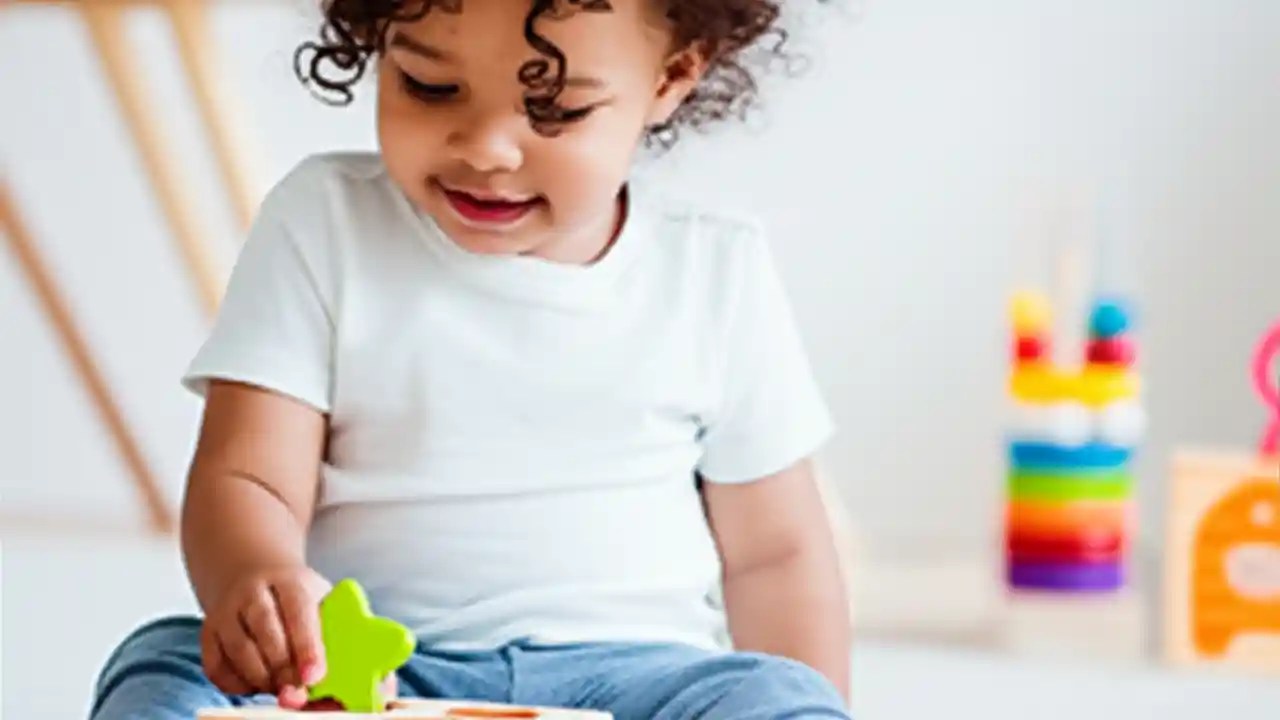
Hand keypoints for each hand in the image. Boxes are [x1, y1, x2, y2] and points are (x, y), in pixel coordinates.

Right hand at [200, 565, 330, 705]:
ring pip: (238, 650)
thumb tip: (327, 676)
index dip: (307, 646)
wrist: (252, 573)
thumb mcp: (317, 598)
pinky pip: (215, 666)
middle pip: (265, 631)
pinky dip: (235, 683)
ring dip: (260, 677)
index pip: (298, 611)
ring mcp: (225, 611)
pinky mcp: (207, 632)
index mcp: (288, 580)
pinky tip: (254, 685)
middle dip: (283, 667)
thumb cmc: (294, 595)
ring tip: (279, 687)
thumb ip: (325, 630)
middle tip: (296, 689)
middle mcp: (252, 592)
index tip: (314, 676)